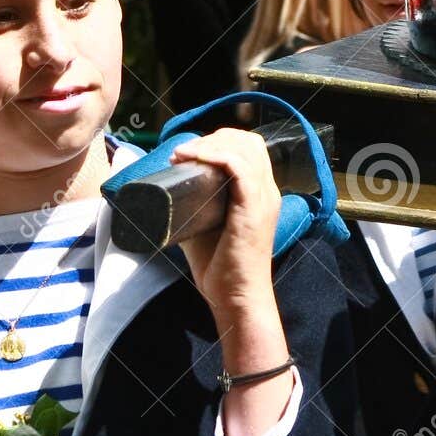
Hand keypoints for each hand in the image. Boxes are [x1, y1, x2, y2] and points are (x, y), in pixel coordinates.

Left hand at [172, 128, 281, 322]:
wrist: (237, 297)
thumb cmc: (221, 268)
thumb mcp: (207, 227)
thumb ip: (196, 209)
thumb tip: (167, 192)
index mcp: (261, 193)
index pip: (250, 148)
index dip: (220, 140)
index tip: (189, 152)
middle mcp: (268, 190)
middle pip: (248, 141)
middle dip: (213, 138)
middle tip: (184, 153)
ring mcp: (263, 198)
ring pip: (244, 148)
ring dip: (209, 144)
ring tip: (184, 154)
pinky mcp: (253, 208)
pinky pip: (239, 167)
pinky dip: (215, 155)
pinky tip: (192, 156)